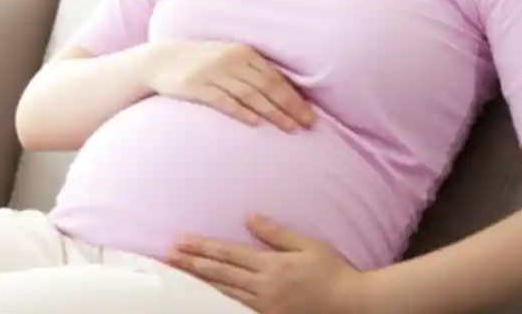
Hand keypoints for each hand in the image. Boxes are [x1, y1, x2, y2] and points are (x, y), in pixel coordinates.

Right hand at [144, 40, 316, 131]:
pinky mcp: (197, 86)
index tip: (311, 115)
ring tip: (290, 129)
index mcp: (243, 52)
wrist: (162, 59)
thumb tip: (283, 93)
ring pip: (251, 95)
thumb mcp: (228, 58)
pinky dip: (241, 112)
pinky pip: (224, 100)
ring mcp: (214, 73)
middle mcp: (231, 60)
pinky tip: (256, 123)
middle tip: (309, 125)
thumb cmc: (201, 62)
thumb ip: (251, 71)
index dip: (295, 97)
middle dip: (291, 107)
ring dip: (273, 113)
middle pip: (268, 86)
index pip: (276, 77)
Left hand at [165, 213, 368, 313]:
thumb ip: (276, 233)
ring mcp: (265, 306)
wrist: (353, 305)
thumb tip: (249, 217)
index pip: (228, 255)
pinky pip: (238, 307)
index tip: (181, 242)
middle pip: (219, 274)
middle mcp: (264, 287)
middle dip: (192, 264)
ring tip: (180, 272)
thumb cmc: (333, 271)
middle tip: (169, 256)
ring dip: (200, 282)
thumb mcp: (308, 245)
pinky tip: (206, 296)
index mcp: (271, 266)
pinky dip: (219, 300)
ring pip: (224, 293)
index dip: (202, 248)